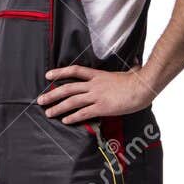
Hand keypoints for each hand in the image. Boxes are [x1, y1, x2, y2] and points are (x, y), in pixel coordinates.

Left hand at [37, 65, 153, 122]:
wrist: (143, 87)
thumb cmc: (139, 80)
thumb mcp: (130, 71)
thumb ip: (129, 68)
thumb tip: (136, 63)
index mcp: (98, 75)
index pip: (75, 71)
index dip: (60, 72)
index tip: (48, 76)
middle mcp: (94, 85)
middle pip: (68, 88)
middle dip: (52, 94)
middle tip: (41, 100)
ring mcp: (97, 96)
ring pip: (72, 101)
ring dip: (58, 108)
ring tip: (48, 113)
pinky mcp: (102, 107)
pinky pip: (83, 113)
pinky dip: (73, 117)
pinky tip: (65, 120)